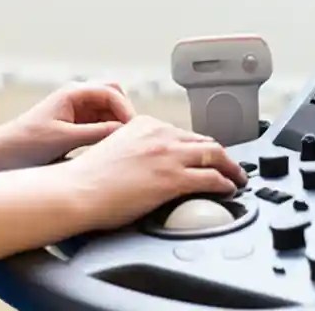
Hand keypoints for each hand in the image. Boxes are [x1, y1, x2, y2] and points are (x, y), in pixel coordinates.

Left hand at [0, 81, 136, 168]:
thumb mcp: (65, 139)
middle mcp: (77, 97)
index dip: (127, 111)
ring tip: (125, 147)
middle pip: (115, 96)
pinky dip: (111, 133)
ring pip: (110, 111)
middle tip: (132, 138)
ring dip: (119, 124)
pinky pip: (102, 124)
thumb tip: (128, 131)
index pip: (112, 93)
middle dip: (126, 113)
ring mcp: (77, 110)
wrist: (0, 155)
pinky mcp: (76, 125)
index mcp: (73, 92)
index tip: (134, 133)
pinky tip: (113, 151)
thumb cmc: (27, 143)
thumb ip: (97, 133)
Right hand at [60, 115, 246, 231]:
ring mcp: (168, 155)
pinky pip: (212, 178)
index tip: (205, 153)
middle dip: (220, 154)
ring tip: (237, 177)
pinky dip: (226, 183)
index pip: (182, 132)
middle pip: (203, 141)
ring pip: (215, 155)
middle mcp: (159, 134)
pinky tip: (229, 188)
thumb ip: (136, 149)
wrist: (77, 190)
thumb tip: (147, 164)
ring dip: (231, 167)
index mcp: (144, 124)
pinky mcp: (173, 178)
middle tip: (229, 165)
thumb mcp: (115, 148)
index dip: (198, 145)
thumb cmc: (87, 177)